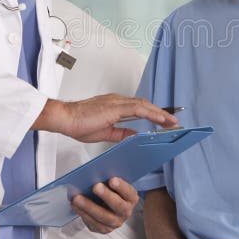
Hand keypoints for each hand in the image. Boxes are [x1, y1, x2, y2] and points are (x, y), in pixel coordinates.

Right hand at [33, 95, 177, 141]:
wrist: (64, 118)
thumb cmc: (78, 124)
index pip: (140, 108)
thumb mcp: (105, 133)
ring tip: (173, 121)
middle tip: (174, 121)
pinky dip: (152, 113)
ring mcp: (117, 102)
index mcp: (115, 106)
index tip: (165, 121)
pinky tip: (161, 119)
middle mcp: (118, 101)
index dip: (154, 113)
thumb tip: (135, 136)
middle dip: (161, 113)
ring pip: (145, 105)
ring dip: (160, 113)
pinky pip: (139, 109)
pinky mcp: (115, 106)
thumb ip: (121, 134)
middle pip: (145, 105)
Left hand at [70, 177, 137, 233]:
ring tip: (77, 198)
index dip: (121, 186)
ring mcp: (115, 223)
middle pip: (117, 206)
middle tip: (95, 186)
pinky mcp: (103, 229)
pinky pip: (93, 223)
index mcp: (131, 198)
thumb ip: (110, 180)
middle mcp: (126, 212)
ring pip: (103, 217)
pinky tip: (75, 205)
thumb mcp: (115, 185)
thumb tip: (97, 173)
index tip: (112, 179)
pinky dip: (82, 213)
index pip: (128, 192)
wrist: (109, 206)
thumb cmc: (112, 191)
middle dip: (106, 196)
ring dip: (89, 207)